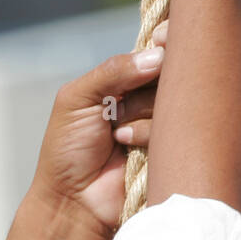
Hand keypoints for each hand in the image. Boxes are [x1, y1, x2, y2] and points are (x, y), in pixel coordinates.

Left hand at [31, 37, 165, 234]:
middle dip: (147, 83)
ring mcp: (158, 123)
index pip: (153, 50)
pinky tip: (124, 144)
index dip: (162, 42)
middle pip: (169, 71)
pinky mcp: (168, 147)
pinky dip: (146, 133)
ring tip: (114, 133)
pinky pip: (174, 127)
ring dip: (140, 111)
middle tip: (120, 103)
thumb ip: (112, 71)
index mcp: (121, 80)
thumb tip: (156, 55)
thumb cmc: (66, 149)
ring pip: (173, 98)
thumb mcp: (77, 99)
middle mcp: (144, 98)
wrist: (72, 199)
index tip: (161, 39)